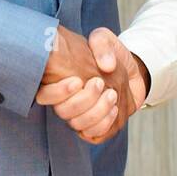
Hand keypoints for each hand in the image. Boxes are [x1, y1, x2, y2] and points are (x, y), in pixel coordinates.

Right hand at [37, 27, 146, 142]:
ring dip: (96, 112)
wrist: (132, 72)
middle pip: (63, 112)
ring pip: (77, 124)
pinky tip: (114, 109)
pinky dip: (104, 124)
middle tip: (99, 83)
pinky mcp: (95, 126)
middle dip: (83, 100)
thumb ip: (101, 44)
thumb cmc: (112, 55)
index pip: (44, 94)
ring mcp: (79, 116)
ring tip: (112, 95)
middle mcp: (65, 101)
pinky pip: (93, 135)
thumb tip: (106, 65)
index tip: (78, 81)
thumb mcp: (106, 40)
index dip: (57, 92)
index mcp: (59, 81)